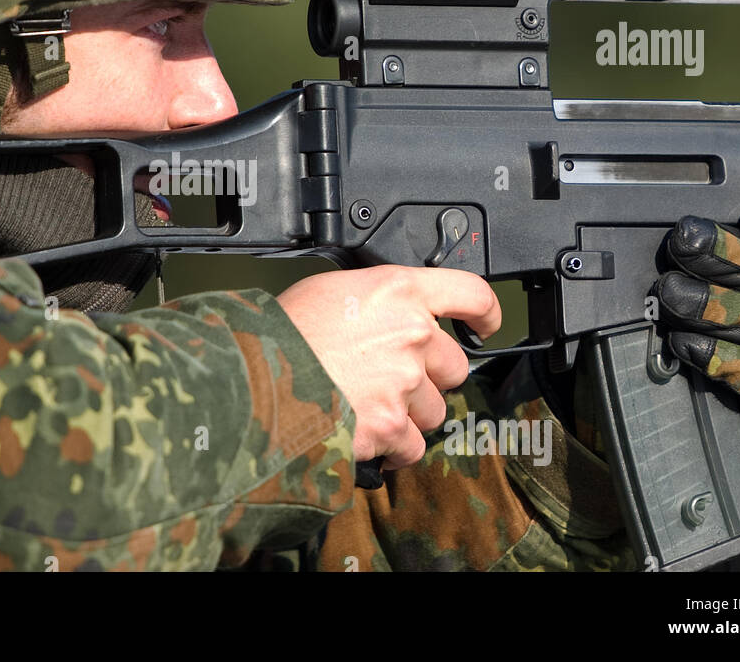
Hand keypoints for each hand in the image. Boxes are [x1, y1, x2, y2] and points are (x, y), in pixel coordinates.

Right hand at [276, 266, 500, 468]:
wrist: (253, 378)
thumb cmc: (279, 334)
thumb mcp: (328, 291)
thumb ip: (372, 302)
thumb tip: (385, 318)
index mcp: (397, 291)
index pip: (469, 293)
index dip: (485, 312)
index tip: (486, 324)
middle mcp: (411, 333)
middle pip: (453, 365)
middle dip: (427, 378)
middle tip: (388, 380)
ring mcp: (405, 382)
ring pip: (433, 410)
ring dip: (407, 415)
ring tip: (363, 407)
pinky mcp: (392, 426)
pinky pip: (412, 446)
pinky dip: (391, 448)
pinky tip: (362, 434)